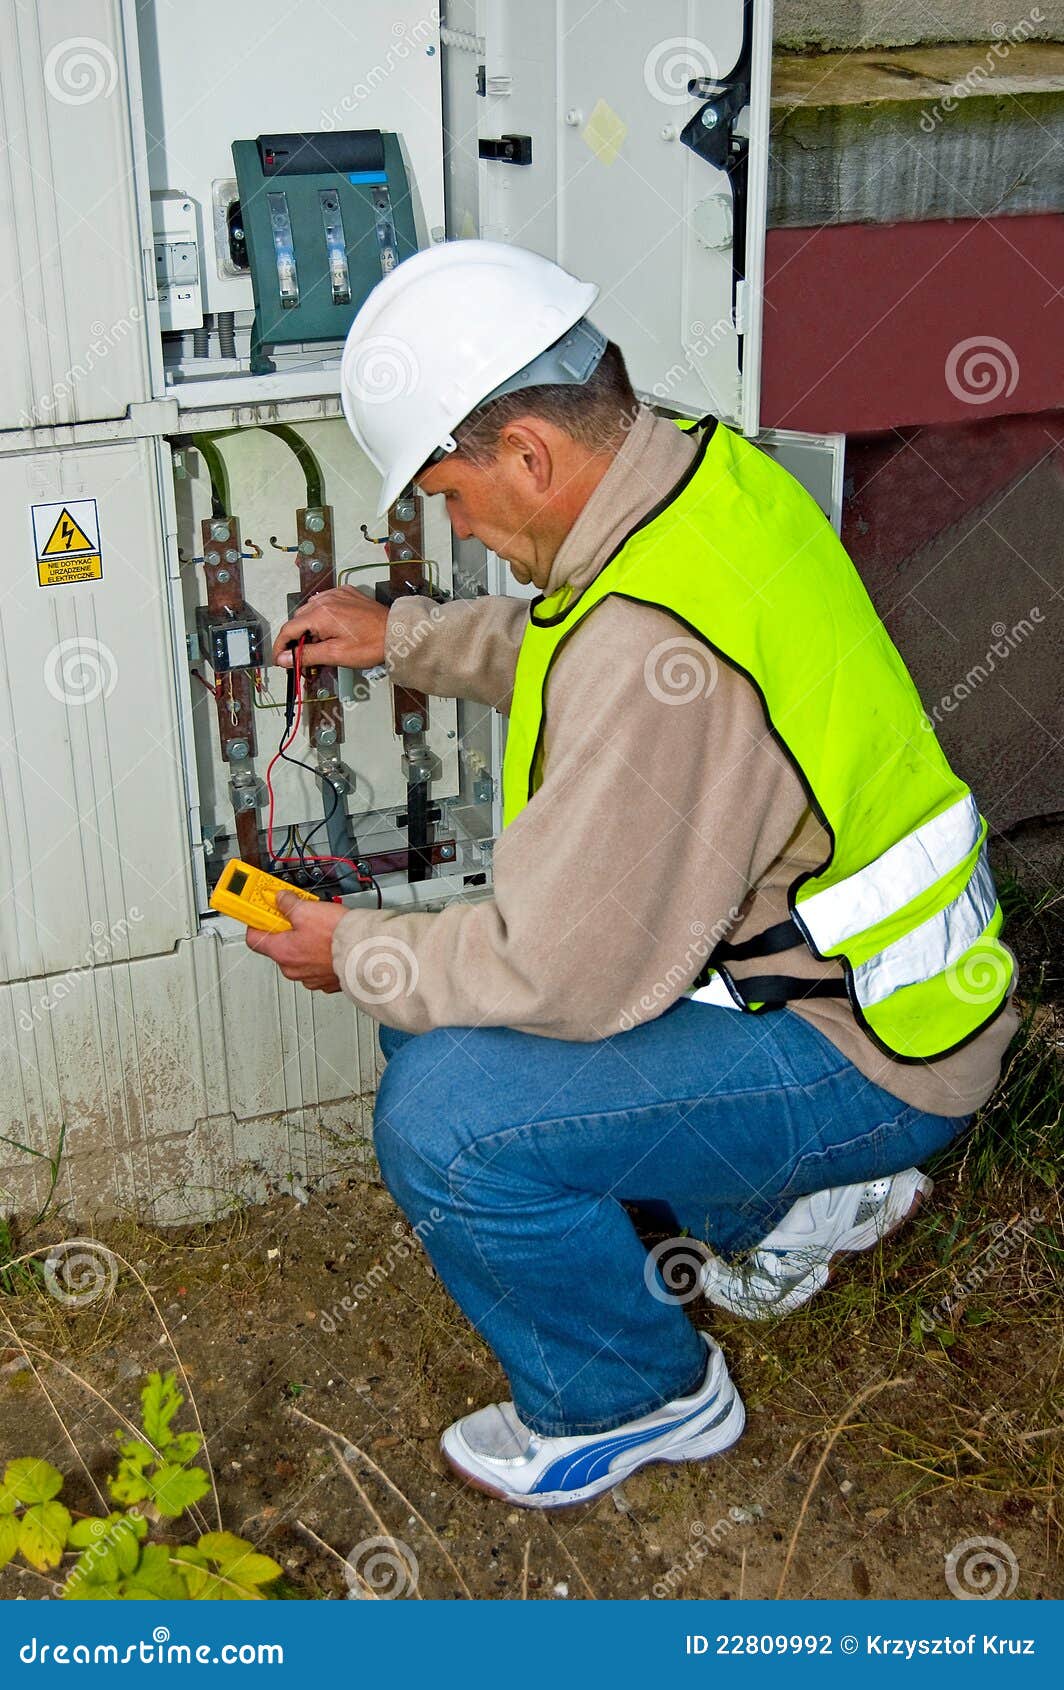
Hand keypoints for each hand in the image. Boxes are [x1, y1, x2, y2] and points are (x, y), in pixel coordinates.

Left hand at [244, 891, 347, 991]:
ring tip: (320, 928)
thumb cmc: (337, 936)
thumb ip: (288, 903)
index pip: (254, 938)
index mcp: (282, 952)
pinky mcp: (327, 980)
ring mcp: (310, 977)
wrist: (366, 952)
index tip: (264, 912)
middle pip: (279, 946)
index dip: (258, 922)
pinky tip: (330, 942)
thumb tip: (281, 899)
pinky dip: (321, 953)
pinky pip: (317, 964)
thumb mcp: (307, 909)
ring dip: (306, 942)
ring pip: (300, 956)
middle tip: (298, 915)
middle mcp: (292, 969)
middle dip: (287, 930)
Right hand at [272, 585, 389, 670]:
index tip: (280, 659)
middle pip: (298, 620)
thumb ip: (306, 655)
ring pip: (311, 611)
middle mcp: (325, 599)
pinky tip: (330, 631)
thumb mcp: (335, 654)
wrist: (396, 633)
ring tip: (318, 647)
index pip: (288, 629)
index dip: (281, 646)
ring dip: (309, 628)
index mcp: (319, 614)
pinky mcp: (346, 594)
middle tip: (302, 658)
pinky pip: (325, 604)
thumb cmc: (370, 644)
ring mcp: (336, 594)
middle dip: (296, 639)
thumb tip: (283, 658)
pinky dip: (322, 617)